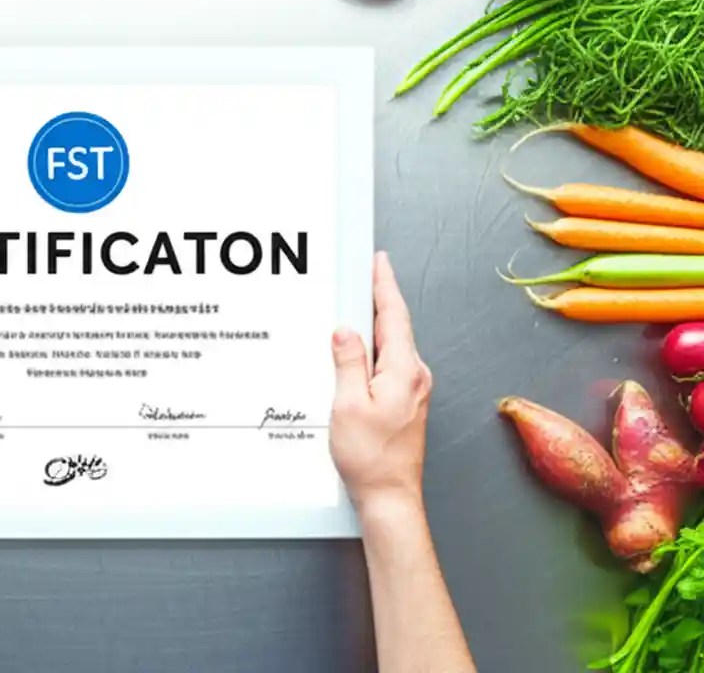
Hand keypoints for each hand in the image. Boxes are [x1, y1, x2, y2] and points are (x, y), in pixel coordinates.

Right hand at [329, 252, 432, 512]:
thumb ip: (348, 363)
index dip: (384, 285)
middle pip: (396, 326)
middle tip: (364, 276)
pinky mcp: (407, 403)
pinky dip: (376, 350)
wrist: (390, 497)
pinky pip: (391, 364)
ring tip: (356, 309)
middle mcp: (416, 377)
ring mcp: (414, 390)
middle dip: (379, 299)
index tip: (379, 263)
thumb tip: (345, 332)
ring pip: (394, 346)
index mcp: (404, 371)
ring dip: (376, 325)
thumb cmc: (371, 459)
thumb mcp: (348, 405)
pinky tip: (360, 353)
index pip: (394, 315)